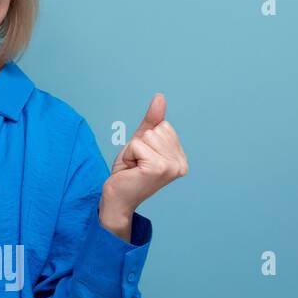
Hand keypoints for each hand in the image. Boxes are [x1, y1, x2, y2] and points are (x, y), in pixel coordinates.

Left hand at [99, 93, 187, 236]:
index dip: (145, 140)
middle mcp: (180, 164)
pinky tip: (131, 170)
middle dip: (139, 144)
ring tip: (133, 168)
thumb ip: (152, 121)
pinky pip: (137, 144)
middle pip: (156, 130)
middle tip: (136, 165)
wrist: (116, 199)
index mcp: (181, 159)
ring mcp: (171, 167)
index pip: (163, 127)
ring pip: (147, 136)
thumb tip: (160, 97)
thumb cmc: (128, 173)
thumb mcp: (141, 143)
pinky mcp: (157, 168)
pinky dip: (128, 155)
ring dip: (132, 150)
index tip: (142, 160)